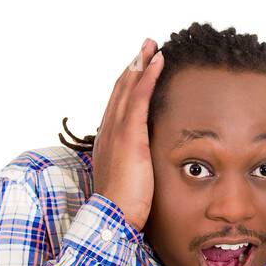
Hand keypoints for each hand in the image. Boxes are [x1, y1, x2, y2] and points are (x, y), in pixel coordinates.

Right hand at [91, 37, 163, 230]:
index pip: (118, 107)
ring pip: (127, 88)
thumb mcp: (130, 184)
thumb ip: (136, 171)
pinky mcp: (129, 134)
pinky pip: (138, 97)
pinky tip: (156, 62)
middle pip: (120, 91)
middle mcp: (108, 131)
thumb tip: (146, 172)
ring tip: (152, 47)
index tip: (137, 71)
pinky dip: (147, 76)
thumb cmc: (123, 209)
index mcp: (108, 143)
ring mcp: (116, 131)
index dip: (127, 86)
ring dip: (140, 65)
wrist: (112, 218)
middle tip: (144, 48)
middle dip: (132, 68)